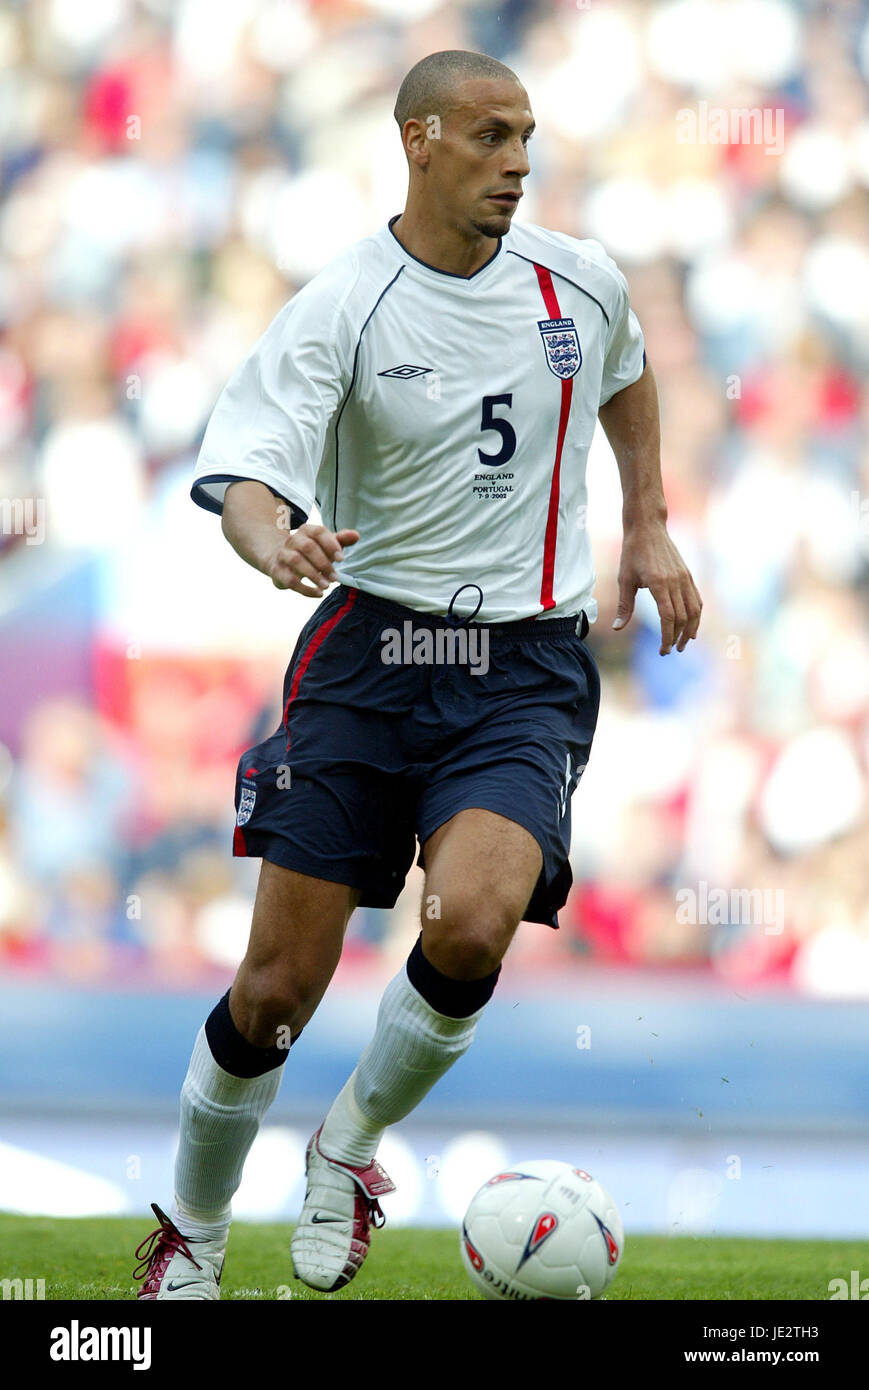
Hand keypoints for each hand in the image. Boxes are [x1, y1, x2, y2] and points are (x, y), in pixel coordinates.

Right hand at [266, 524, 359, 596]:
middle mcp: (293, 540)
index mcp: (306, 530)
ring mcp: (283, 555)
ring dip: (313, 575)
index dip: (331, 544)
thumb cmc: (310, 552)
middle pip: (307, 547)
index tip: (341, 559)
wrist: (279, 560)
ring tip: (327, 585)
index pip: (318, 532)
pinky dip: (305, 589)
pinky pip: (289, 580)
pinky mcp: (277, 571)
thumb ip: (341, 540)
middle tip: (335, 577)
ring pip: (296, 561)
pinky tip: (318, 593)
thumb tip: (356, 535)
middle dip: (323, 563)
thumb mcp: (325, 545)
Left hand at [613, 520, 701, 653]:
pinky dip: (696, 615)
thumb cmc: (632, 553)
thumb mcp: (624, 579)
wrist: (648, 527)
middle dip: (677, 637)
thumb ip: (624, 606)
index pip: (668, 617)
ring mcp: (685, 578)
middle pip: (683, 617)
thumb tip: (617, 628)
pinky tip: (692, 626)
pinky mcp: (688, 575)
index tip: (663, 650)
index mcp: (659, 583)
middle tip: (669, 650)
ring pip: (694, 610)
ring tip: (683, 643)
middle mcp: (676, 581)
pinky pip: (697, 599)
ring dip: (690, 629)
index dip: (667, 637)